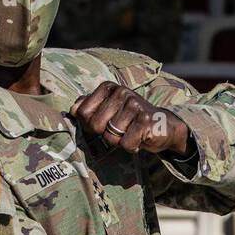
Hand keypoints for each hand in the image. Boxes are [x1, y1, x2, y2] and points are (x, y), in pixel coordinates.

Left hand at [69, 82, 190, 156]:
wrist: (163, 125)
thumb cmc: (130, 119)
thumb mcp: (109, 109)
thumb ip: (88, 107)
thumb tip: (72, 110)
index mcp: (108, 87)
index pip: (83, 113)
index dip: (90, 126)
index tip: (104, 124)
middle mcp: (121, 92)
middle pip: (95, 126)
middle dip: (105, 134)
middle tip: (120, 130)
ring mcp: (135, 105)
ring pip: (111, 136)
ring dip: (120, 141)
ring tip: (131, 133)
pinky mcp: (147, 120)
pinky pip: (127, 143)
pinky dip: (132, 147)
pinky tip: (140, 138)